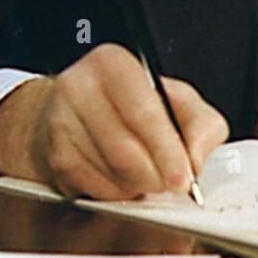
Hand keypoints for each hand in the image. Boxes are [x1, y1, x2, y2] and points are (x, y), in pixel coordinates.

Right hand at [0, 43, 228, 199]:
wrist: (75, 112)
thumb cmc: (131, 104)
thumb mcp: (176, 98)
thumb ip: (202, 124)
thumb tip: (196, 158)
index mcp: (113, 64)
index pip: (142, 112)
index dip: (167, 150)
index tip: (184, 176)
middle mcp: (79, 87)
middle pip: (126, 151)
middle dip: (156, 176)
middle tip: (171, 181)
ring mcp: (61, 123)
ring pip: (112, 176)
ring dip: (139, 185)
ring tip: (145, 171)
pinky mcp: (55, 157)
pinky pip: (96, 191)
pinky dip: (118, 193)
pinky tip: (121, 176)